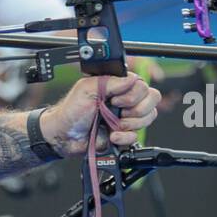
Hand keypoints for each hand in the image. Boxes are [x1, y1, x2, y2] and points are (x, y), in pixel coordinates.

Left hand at [40, 72, 161, 156]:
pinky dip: (124, 137)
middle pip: (151, 100)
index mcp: (118, 86)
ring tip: (112, 124)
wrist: (64, 136)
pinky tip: (111, 136)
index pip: (143, 85)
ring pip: (148, 118)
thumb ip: (110, 82)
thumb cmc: (71, 111)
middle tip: (116, 111)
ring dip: (129, 123)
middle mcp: (125, 101)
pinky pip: (136, 136)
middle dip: (135, 109)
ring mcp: (126, 118)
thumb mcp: (87, 89)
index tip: (115, 100)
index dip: (132, 95)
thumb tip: (131, 79)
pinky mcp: (124, 134)